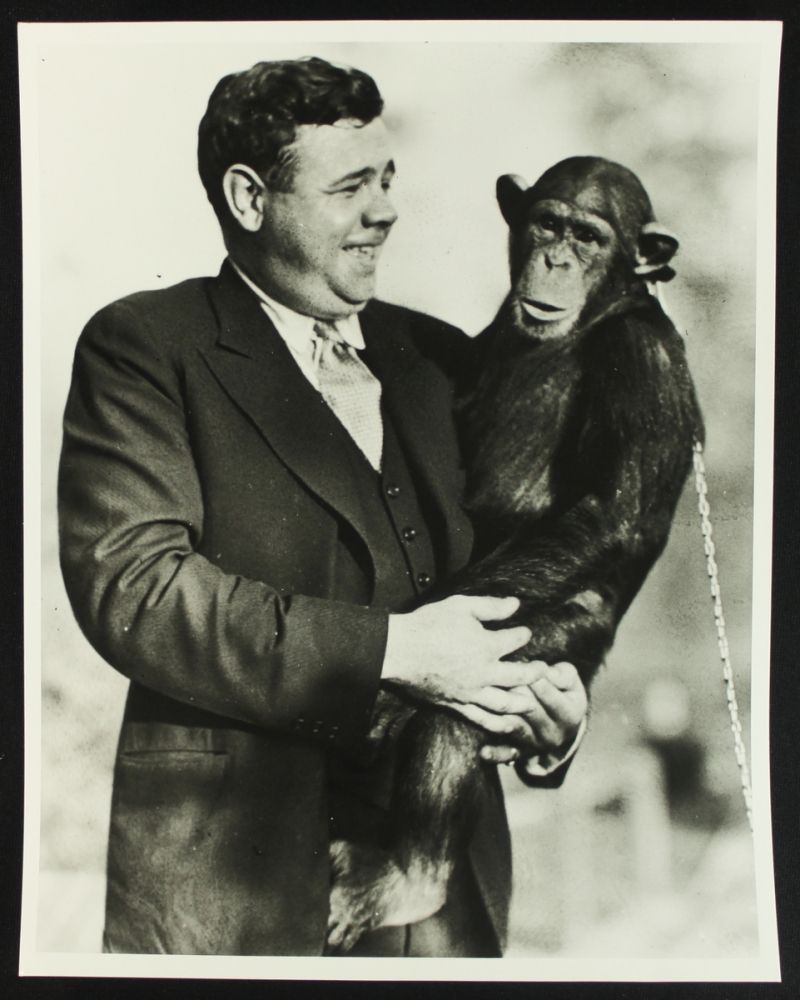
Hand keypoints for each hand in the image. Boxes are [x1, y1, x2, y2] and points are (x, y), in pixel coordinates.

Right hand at [382, 596, 549, 719]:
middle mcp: (484, 673)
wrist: (399, 651)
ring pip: (505, 704)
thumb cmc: (428, 625)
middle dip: (535, 673)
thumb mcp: (461, 606)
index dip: (523, 634)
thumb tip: (515, 604)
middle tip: (543, 670)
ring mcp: (471, 692)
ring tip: (531, 704)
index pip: (515, 640)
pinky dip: (497, 724)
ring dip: (522, 704)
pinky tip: (506, 726)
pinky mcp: (456, 705)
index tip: (526, 632)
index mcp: (487, 646)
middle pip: (519, 677)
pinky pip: (481, 719)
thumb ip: (490, 606)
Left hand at [478, 661, 587, 764]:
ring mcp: (536, 745)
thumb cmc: (563, 695)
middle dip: (511, 690)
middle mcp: (553, 734)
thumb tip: (544, 670)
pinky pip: (507, 755)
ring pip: (514, 727)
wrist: (562, 728)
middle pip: (529, 709)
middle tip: (493, 675)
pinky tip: (483, 752)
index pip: (549, 694)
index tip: (518, 663)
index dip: (533, 677)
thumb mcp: (570, 683)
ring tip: (477, 703)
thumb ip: (562, 674)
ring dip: (496, 716)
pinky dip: (495, 754)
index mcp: (569, 715)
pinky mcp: (521, 754)